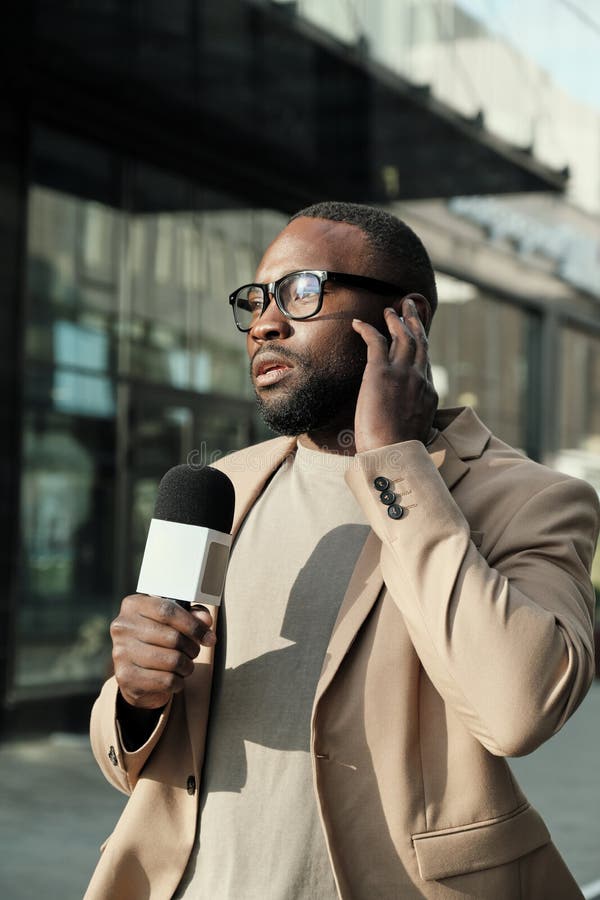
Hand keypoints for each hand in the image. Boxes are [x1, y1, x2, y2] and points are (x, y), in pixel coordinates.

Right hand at [110, 594, 214, 709]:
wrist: (135, 674)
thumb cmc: (157, 641)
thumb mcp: (174, 622)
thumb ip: (192, 616)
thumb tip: (205, 620)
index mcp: (133, 606)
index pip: (168, 610)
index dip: (193, 624)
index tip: (208, 637)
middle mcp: (122, 627)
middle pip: (173, 637)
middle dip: (192, 648)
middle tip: (194, 652)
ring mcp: (121, 652)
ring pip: (172, 660)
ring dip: (187, 666)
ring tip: (184, 665)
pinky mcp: (125, 677)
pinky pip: (166, 680)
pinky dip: (178, 682)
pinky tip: (174, 678)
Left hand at [351, 295, 437, 453]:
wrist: (394, 454)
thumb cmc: (399, 453)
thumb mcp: (414, 435)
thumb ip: (412, 422)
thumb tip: (405, 429)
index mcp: (428, 394)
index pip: (424, 363)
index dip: (420, 347)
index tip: (416, 337)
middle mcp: (419, 378)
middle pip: (419, 342)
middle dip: (415, 322)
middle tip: (410, 307)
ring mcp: (402, 373)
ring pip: (402, 336)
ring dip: (395, 320)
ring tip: (390, 309)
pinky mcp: (380, 372)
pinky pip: (376, 341)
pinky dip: (368, 329)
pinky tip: (358, 323)